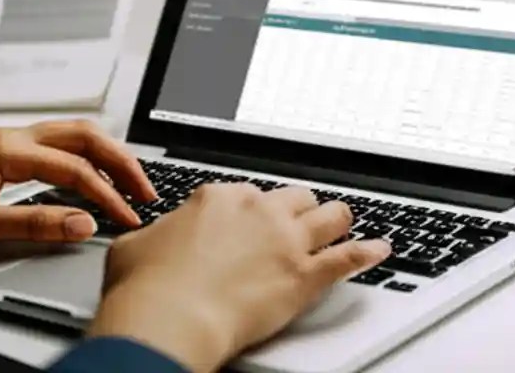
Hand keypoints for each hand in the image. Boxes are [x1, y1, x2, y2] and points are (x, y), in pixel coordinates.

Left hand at [0, 120, 156, 254]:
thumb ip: (33, 223)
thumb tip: (82, 223)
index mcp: (6, 149)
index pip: (75, 168)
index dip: (108, 195)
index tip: (128, 217)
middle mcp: (9, 137)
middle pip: (83, 136)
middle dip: (120, 160)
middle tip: (145, 188)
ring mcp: (3, 141)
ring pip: (70, 134)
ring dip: (104, 154)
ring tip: (127, 180)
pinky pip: (53, 144)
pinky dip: (82, 156)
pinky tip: (88, 175)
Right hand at [87, 183, 391, 372]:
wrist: (167, 320)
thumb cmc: (146, 288)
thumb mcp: (135, 246)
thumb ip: (155, 235)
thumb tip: (151, 239)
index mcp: (219, 198)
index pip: (249, 194)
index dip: (251, 211)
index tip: (252, 222)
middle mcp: (259, 211)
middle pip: (296, 198)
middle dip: (298, 210)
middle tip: (296, 224)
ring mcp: (286, 242)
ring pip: (331, 216)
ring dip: (337, 222)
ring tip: (342, 226)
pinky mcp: (304, 276)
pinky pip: (349, 258)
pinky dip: (367, 253)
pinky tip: (379, 250)